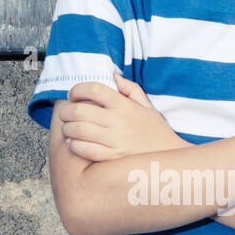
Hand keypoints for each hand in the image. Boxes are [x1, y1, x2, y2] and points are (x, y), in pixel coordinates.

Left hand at [57, 74, 187, 160]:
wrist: (168, 158)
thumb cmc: (156, 131)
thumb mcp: (147, 106)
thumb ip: (130, 89)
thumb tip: (113, 76)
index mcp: (124, 105)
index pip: (93, 89)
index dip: (77, 89)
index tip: (73, 95)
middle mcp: (118, 121)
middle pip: (80, 110)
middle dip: (66, 111)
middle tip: (65, 113)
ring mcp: (114, 140)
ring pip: (78, 130)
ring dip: (67, 128)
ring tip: (68, 128)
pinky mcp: (112, 157)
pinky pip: (85, 149)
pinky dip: (74, 145)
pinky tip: (74, 142)